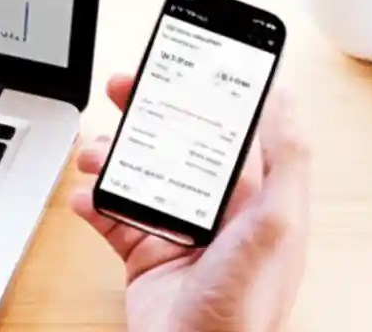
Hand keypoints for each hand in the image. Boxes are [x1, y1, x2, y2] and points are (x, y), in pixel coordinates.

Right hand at [70, 75, 309, 331]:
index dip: (203, 94)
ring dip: (111, 156)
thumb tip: (286, 100)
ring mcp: (178, 233)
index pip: (230, 130)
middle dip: (146, 114)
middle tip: (121, 88)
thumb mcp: (276, 228)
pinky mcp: (145, 255)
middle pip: (176, 144)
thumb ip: (286, 161)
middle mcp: (217, 213)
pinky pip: (112, 215)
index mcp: (255, 201)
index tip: (181, 64)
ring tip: (93, 154)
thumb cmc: (241, 313)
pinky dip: (92, 201)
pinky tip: (84, 196)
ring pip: (138, 174)